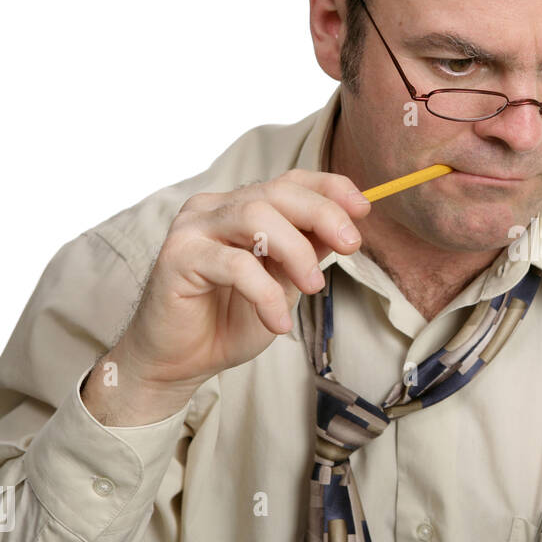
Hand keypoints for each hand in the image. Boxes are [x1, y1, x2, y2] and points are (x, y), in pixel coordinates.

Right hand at [82, 169, 370, 424]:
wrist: (180, 360)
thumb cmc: (230, 318)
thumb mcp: (283, 282)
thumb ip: (307, 250)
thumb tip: (349, 225)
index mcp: (240, 206)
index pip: (290, 181)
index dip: (330, 189)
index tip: (364, 209)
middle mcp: (214, 208)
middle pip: (276, 193)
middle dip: (322, 214)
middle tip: (352, 245)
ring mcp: (192, 229)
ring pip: (255, 218)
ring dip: (295, 252)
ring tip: (313, 288)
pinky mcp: (177, 258)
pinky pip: (233, 264)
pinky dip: (265, 293)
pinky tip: (278, 323)